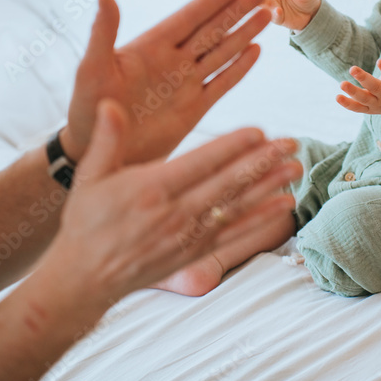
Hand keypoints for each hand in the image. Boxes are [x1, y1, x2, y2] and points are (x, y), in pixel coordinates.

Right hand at [49, 101, 301, 300]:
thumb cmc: (86, 222)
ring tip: (296, 169)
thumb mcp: (89, 176)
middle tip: (292, 143)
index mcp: (151, 189)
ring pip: (237, 207)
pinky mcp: (194, 254)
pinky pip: (235, 235)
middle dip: (262, 162)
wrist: (84, 278)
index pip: (200, 163)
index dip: (232, 147)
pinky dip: (262, 220)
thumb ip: (107, 139)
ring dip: (269, 187)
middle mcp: (175, 213)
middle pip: (227, 183)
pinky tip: (284, 206)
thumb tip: (110, 102)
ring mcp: (188, 236)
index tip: (259, 130)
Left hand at [63, 0, 270, 164]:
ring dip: (245, 33)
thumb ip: (103, 32)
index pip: (188, 18)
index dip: (210, 1)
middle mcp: (173, 61)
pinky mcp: (194, 109)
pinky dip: (239, 68)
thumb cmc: (87, 108)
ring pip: (222, 52)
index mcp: (150, 47)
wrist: (98, 152)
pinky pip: (222, 84)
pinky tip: (256, 51)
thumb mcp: (92, 68)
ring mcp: (186, 84)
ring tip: (268, 14)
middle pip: (213, 30)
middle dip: (238, 10)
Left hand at [336, 39, 380, 119]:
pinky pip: (357, 108)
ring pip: (364, 99)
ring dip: (352, 92)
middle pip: (375, 88)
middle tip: (352, 69)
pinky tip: (338, 97)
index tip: (379, 60)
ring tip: (342, 84)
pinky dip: (347, 104)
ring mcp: (376, 103)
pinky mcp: (368, 109)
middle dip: (363, 79)